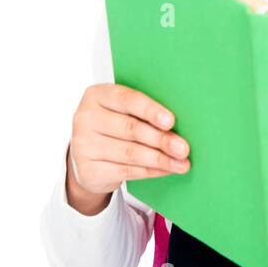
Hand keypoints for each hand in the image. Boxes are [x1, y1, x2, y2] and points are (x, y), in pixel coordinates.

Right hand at [66, 83, 191, 214]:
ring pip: (131, 153)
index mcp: (97, 95)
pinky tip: (166, 169)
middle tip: (183, 148)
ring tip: (181, 162)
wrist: (86, 157)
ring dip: (160, 159)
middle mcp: (86, 119)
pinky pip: (127, 171)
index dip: (150, 110)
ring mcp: (84, 146)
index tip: (171, 121)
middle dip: (161, 139)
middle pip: (130, 129)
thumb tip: (176, 121)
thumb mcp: (119, 110)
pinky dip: (151, 171)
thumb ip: (141, 110)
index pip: (126, 99)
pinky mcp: (89, 171)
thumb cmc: (112, 125)